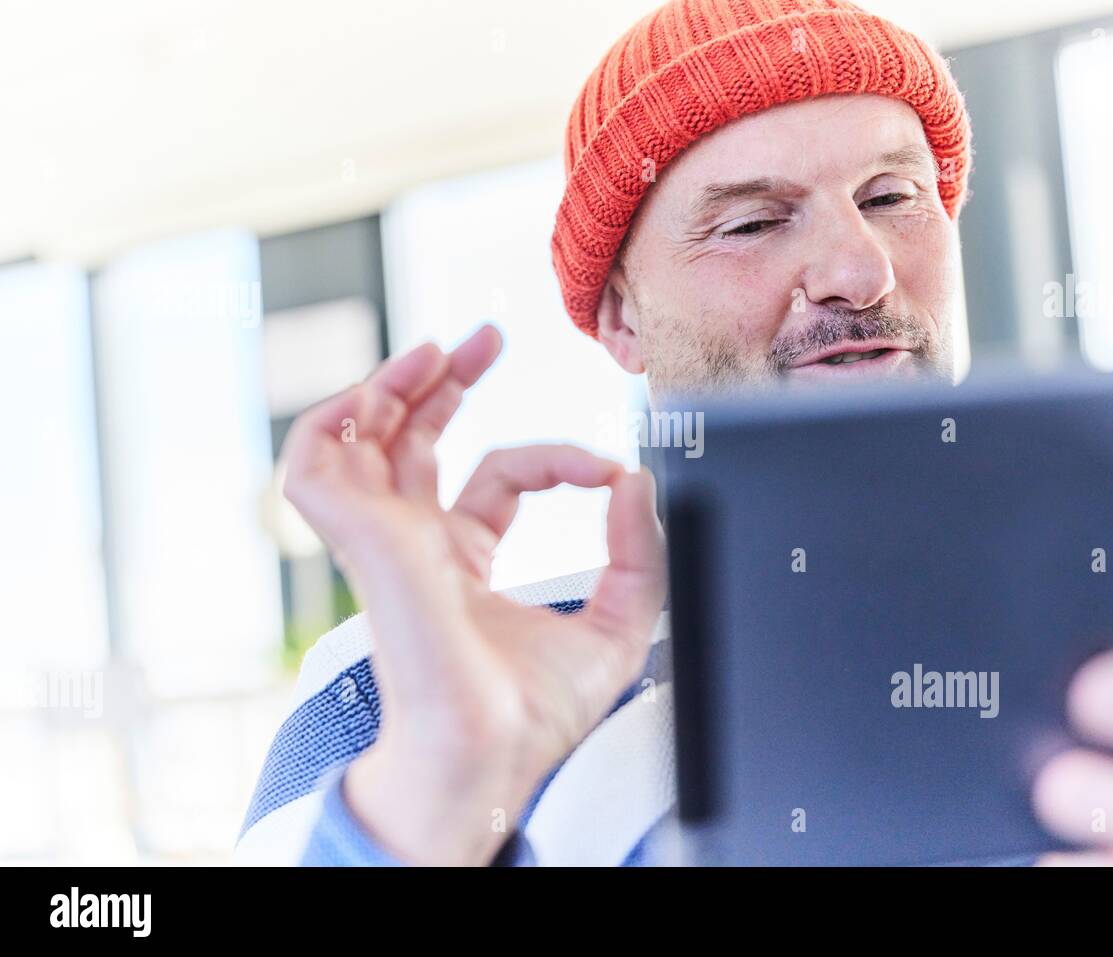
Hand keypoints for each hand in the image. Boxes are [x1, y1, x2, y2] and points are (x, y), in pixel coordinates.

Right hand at [280, 327, 665, 863]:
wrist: (487, 757)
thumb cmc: (533, 716)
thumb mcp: (619, 623)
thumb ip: (637, 552)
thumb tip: (635, 481)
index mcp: (463, 561)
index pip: (498, 477)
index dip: (552, 458)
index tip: (603, 470)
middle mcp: (416, 546)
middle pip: (410, 442)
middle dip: (443, 383)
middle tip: (483, 340)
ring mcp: (381, 541)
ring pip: (357, 441)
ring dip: (388, 386)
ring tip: (438, 351)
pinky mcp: (362, 540)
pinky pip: (313, 469)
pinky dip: (331, 422)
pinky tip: (379, 393)